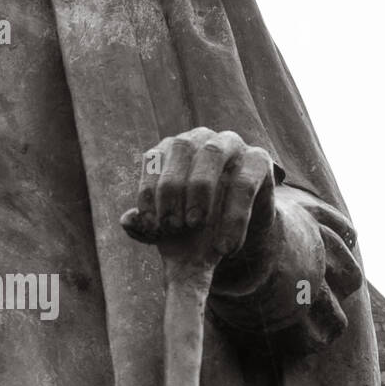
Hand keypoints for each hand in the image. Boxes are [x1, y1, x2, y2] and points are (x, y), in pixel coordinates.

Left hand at [121, 127, 275, 267]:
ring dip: (199, 190)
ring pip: (212, 153)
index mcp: (171, 150)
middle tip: (174, 226)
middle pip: (180, 148)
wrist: (235, 234)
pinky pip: (243, 183)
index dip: (148, 192)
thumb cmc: (194, 225)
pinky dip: (233, 217)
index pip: (153, 159)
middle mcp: (199, 139)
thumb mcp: (168, 229)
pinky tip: (225, 246)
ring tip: (195, 225)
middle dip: (171, 189)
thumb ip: (146, 227)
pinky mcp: (258, 161)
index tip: (151, 225)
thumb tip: (126, 221)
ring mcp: (230, 144)